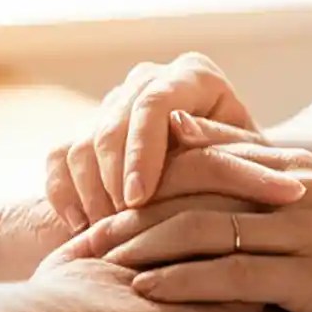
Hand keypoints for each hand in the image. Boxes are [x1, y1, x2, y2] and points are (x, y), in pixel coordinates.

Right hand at [45, 52, 260, 230]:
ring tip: (106, 235)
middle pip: (113, 123)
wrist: (231, 184)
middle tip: (119, 224)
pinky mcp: (87, 132)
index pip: (155, 102)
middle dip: (112, 177)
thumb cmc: (251, 173)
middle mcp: (149, 80)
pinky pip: (59, 159)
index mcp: (194, 76)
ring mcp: (115, 105)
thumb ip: (220, 143)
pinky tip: (81, 229)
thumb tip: (180, 126)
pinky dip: (65, 195)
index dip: (141, 150)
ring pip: (82, 143)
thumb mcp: (249, 160)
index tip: (138, 198)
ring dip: (90, 193)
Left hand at [88, 123, 311, 311]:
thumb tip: (198, 198)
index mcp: (291, 167)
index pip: (202, 155)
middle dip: (129, 211)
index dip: (143, 174)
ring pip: (205, 228)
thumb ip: (260, 197)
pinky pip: (233, 274)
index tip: (96, 199)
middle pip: (192, 188)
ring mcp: (305, 230)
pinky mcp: (311, 275)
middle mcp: (295, 188)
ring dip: (144, 244)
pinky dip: (184, 281)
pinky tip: (148, 289)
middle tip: (80, 234)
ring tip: (98, 261)